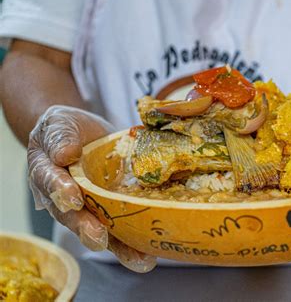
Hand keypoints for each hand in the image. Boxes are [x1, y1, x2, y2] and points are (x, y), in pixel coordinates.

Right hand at [28, 105, 156, 271]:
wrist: (83, 135)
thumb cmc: (66, 131)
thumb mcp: (59, 124)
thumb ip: (60, 137)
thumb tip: (66, 154)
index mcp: (47, 174)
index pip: (50, 182)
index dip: (61, 191)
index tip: (73, 198)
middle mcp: (65, 198)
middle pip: (73, 216)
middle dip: (86, 227)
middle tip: (99, 237)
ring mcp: (90, 207)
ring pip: (98, 230)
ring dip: (117, 247)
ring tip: (136, 259)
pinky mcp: (111, 211)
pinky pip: (120, 230)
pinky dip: (133, 245)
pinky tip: (148, 257)